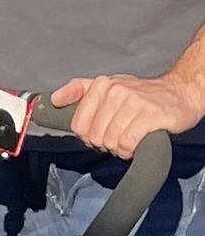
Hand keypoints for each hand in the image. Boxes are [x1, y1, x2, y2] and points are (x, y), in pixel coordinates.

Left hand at [51, 73, 203, 157]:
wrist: (179, 94)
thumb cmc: (142, 96)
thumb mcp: (109, 87)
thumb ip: (80, 91)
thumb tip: (55, 98)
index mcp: (103, 85)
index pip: (78, 125)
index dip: (88, 134)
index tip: (102, 128)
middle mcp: (117, 91)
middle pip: (94, 136)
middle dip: (105, 141)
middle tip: (119, 132)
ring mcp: (133, 103)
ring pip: (109, 142)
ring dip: (119, 146)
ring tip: (130, 134)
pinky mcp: (148, 117)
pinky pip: (126, 145)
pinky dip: (130, 149)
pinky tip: (137, 140)